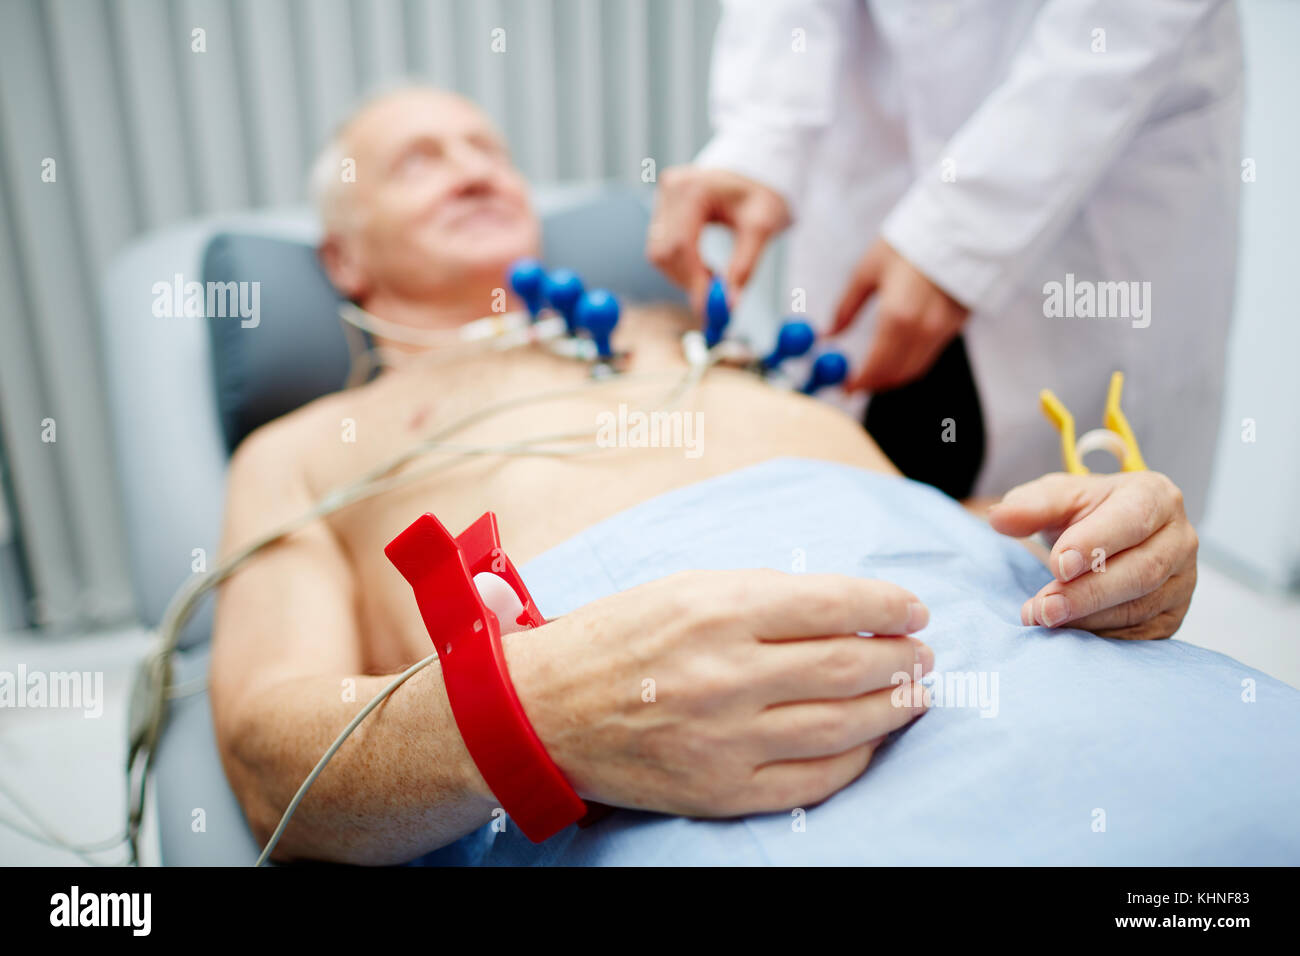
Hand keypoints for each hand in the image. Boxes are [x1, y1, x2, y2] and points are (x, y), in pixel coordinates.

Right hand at [505, 569, 932, 816]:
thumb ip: (761, 595)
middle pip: (847, 666)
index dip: (887, 606)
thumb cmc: (617, 638)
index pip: (832, 604)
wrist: (544, 709)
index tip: (913, 609)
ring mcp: (725, 739)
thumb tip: (844, 610)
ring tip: (914, 693)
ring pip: (841, 724)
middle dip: (901, 659)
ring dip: (892, 707)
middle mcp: (725, 674)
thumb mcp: (682, 587)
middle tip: (921, 654)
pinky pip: (812, 781)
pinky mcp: (720, 790)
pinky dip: (855, 759)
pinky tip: (869, 740)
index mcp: (716, 609)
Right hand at [646, 166, 789, 313]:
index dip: (692, 281)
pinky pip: (661, 249)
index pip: (682, 243)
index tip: (708, 310)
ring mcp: (662, 199)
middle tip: (716, 298)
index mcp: (693, 188)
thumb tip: (729, 304)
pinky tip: (703, 265)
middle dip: (688, 281)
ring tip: (714, 275)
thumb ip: (744, 266)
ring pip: (659, 254)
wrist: (756, 169)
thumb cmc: (762, 192)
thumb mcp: (762, 226)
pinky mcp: (662, 210)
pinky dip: (681, 266)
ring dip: (684, 275)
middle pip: (664, 251)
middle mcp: (670, 190)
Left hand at [829, 238, 968, 392]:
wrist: (958, 227)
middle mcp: (922, 330)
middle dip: (873, 384)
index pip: (875, 366)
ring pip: (914, 370)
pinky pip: (928, 356)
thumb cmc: (908, 243)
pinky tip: (895, 357)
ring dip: (891, 378)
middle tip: (854, 383)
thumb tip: (827, 334)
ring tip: (871, 373)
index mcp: (897, 317)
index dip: (857, 382)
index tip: (843, 387)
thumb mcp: (868, 271)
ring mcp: (942, 331)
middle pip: (895, 374)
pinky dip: (909, 364)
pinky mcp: (955, 326)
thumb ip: (846, 308)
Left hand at [987, 471, 1197, 639]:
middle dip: (1087, 593)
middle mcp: (1179, 539)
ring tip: (1042, 618)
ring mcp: (1182, 580)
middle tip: (1042, 608)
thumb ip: (1030, 505)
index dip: (1096, 543)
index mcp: (1155, 496)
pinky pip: (1141, 633)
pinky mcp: (1172, 614)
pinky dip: (1101, 636)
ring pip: (1140, 607)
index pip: (1132, 520)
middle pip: (1142, 571)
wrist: (1108, 538)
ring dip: (1088, 619)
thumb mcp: (1057, 498)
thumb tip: (998, 518)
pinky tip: (1067, 633)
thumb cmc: (1084, 513)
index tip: (1057, 565)